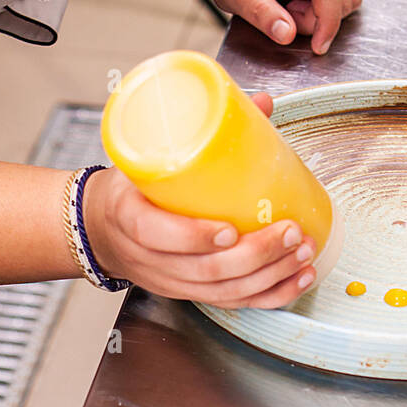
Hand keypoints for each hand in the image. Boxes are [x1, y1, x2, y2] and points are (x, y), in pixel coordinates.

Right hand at [81, 94, 319, 306]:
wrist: (103, 227)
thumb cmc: (131, 188)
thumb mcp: (150, 156)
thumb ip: (202, 131)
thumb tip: (261, 102)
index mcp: (128, 215)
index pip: (154, 234)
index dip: (193, 236)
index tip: (229, 229)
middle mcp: (148, 258)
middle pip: (203, 270)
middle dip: (255, 254)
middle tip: (289, 230)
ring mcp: (171, 281)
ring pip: (223, 291)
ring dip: (270, 275)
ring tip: (302, 251)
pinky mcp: (190, 293)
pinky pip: (232, 303)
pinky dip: (270, 295)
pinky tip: (298, 280)